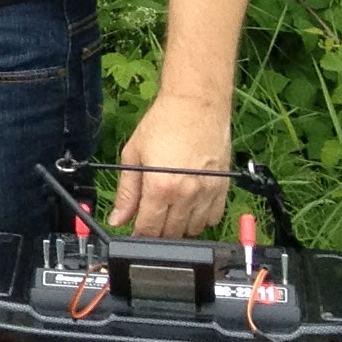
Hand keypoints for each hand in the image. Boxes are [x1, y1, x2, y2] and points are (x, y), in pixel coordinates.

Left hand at [107, 93, 234, 235]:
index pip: (148, 228)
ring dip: (178, 228)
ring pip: (192, 230)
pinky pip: (213, 219)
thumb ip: (126, 192)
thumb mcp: (133, 154)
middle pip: (171, 233)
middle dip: (156, 232)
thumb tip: (118, 218)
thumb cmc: (163, 123)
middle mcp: (186, 194)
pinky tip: (189, 208)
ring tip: (168, 212)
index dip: (138, 235)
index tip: (134, 233)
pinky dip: (200, 220)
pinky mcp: (223, 189)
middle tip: (149, 220)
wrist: (196, 105)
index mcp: (160, 187)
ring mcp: (208, 194)